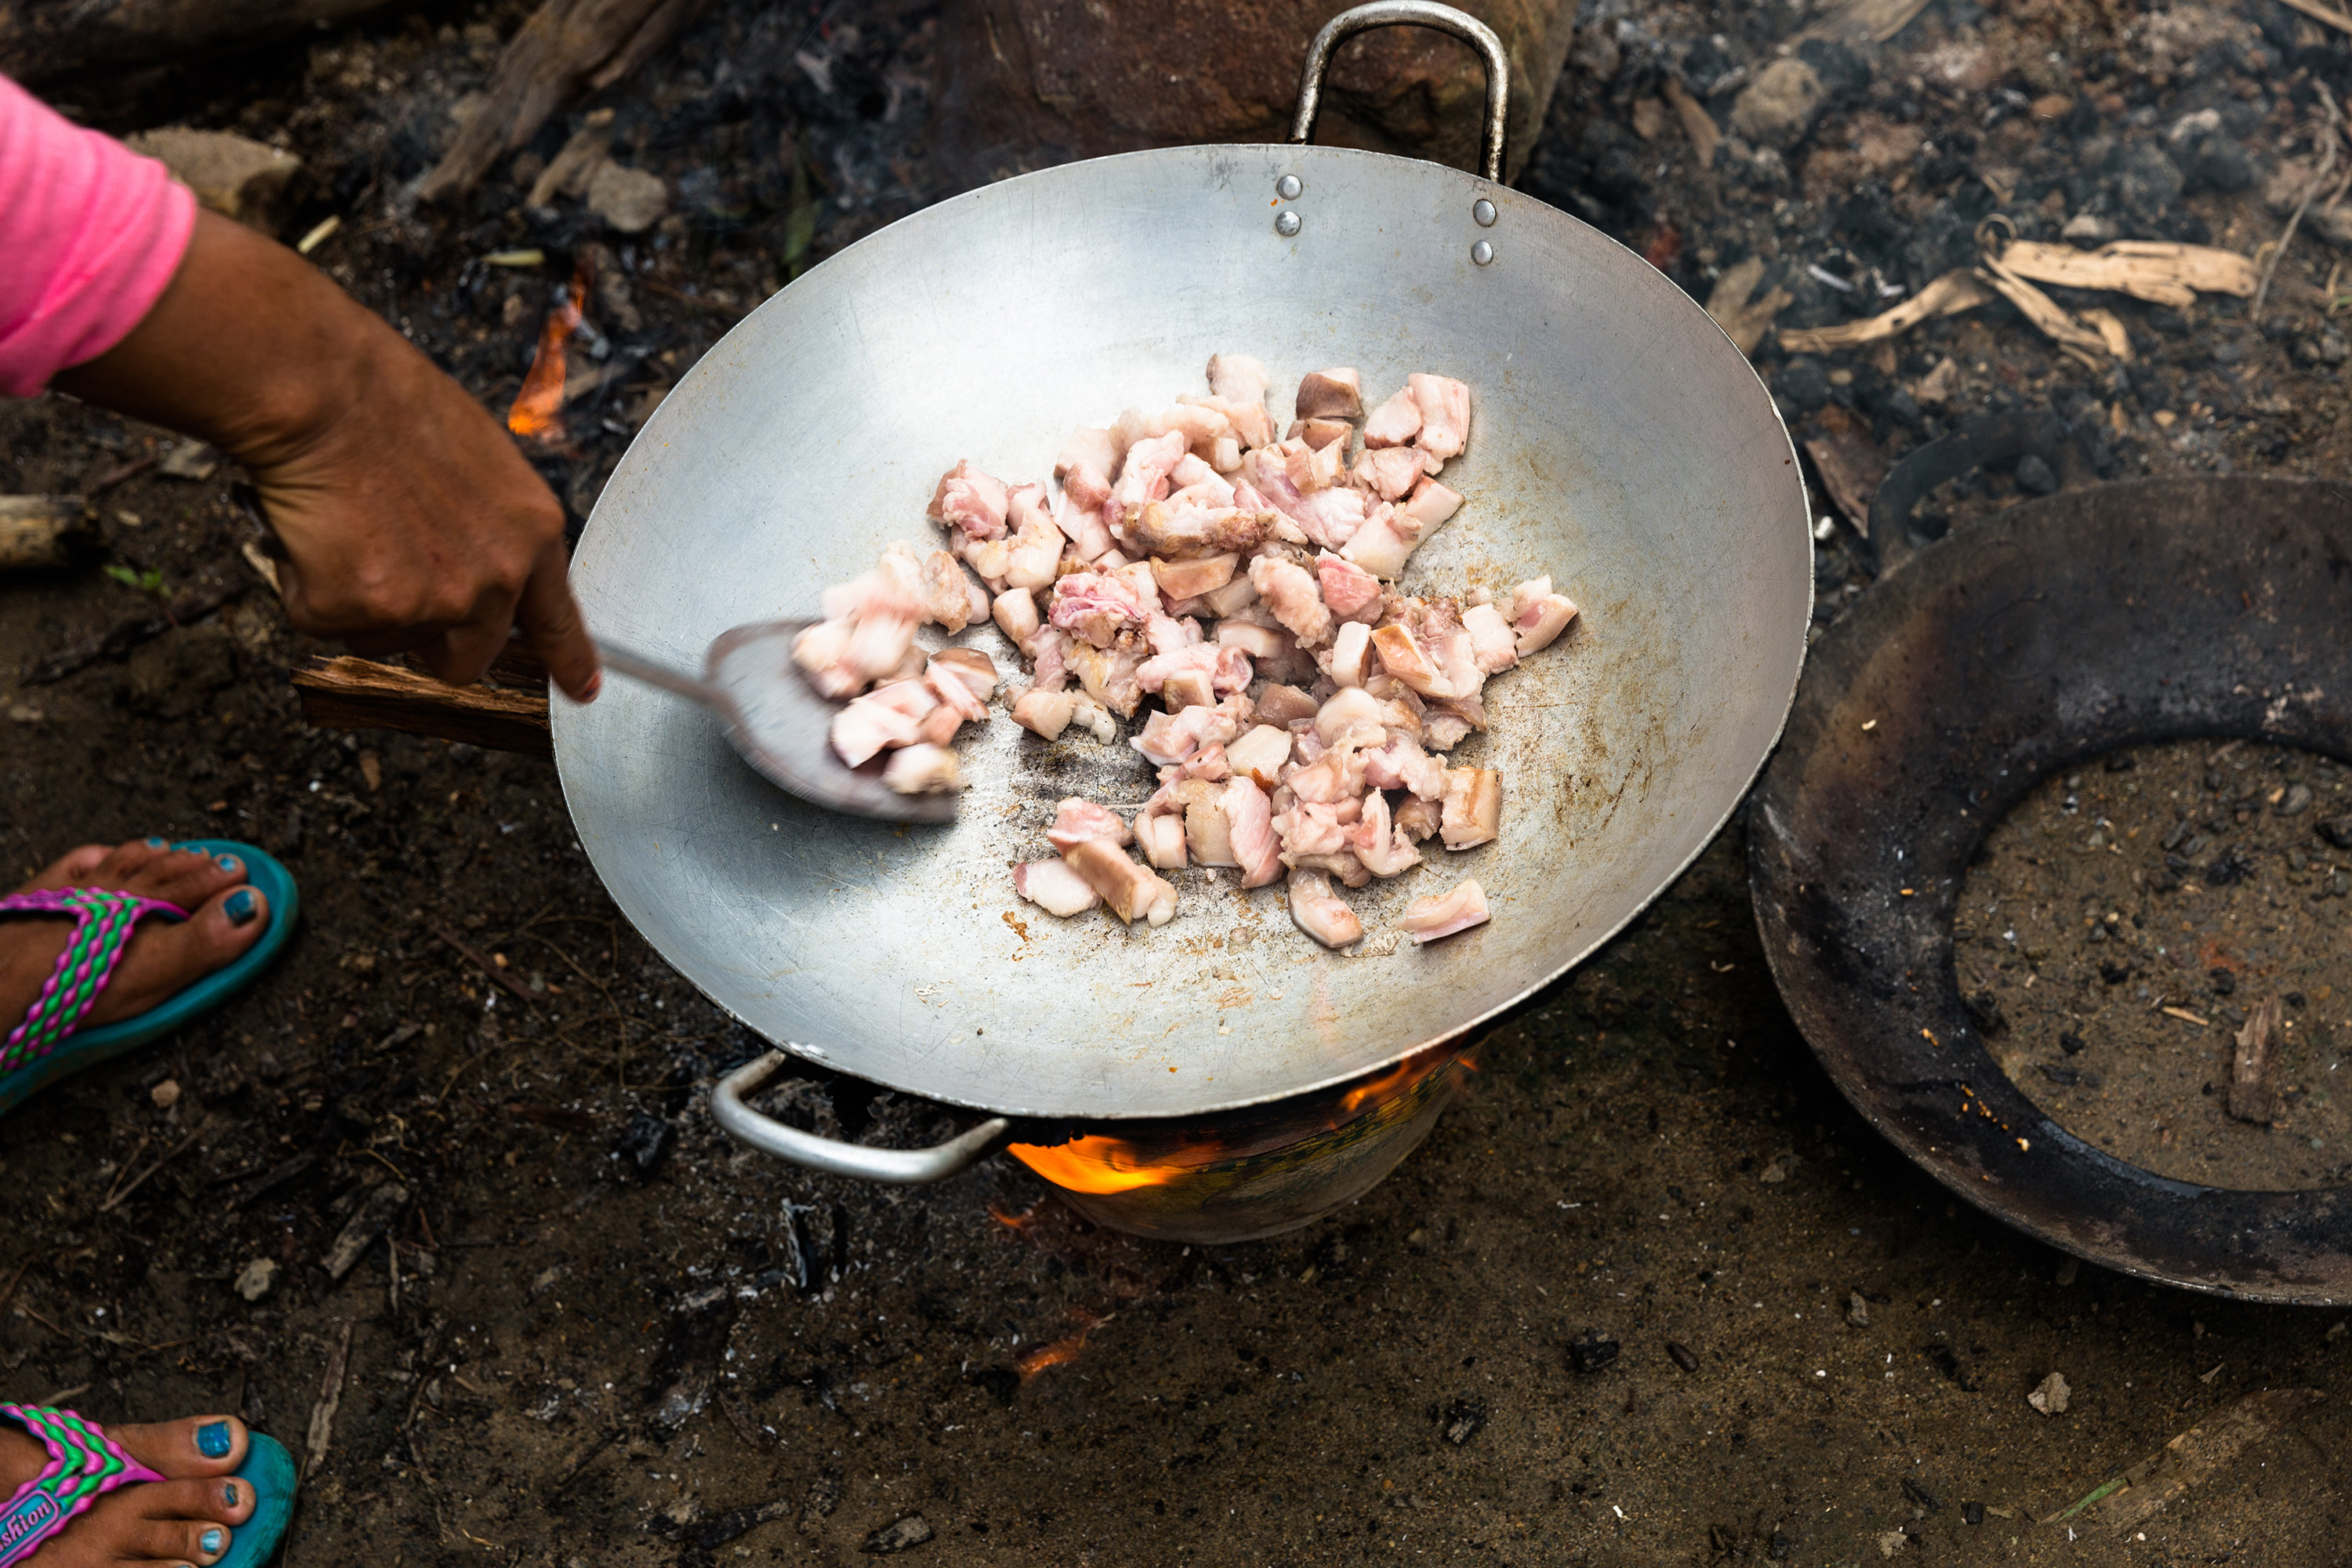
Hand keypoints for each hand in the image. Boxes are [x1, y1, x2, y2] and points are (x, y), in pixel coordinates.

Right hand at [54, 211, 599, 699]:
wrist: (321, 389)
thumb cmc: (387, 403)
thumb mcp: (479, 462)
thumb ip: (488, 525)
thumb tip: (469, 553)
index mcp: (532, 535)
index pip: (558, 620)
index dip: (568, 661)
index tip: (582, 691)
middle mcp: (495, 579)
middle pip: (466, 658)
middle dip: (427, 637)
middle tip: (387, 579)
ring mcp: (431, 601)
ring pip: (387, 639)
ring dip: (359, 601)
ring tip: (346, 523)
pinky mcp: (361, 611)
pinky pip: (321, 620)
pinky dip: (304, 584)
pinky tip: (311, 526)